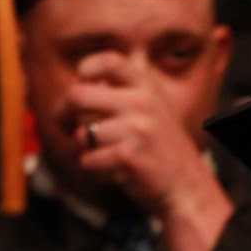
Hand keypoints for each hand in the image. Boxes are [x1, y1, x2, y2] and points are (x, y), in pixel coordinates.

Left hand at [67, 52, 228, 222]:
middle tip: (64, 125)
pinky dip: (95, 170)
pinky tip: (115, 172)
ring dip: (86, 150)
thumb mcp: (152, 113)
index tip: (81, 81)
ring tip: (107, 157)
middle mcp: (142, 104)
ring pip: (81, 134)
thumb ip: (122, 95)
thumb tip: (78, 84)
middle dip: (62, 113)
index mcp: (148, 90)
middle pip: (77, 95)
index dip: (88, 67)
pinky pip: (88, 160)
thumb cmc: (162, 152)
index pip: (110, 62)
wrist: (188, 188)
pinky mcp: (127, 156)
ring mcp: (136, 129)